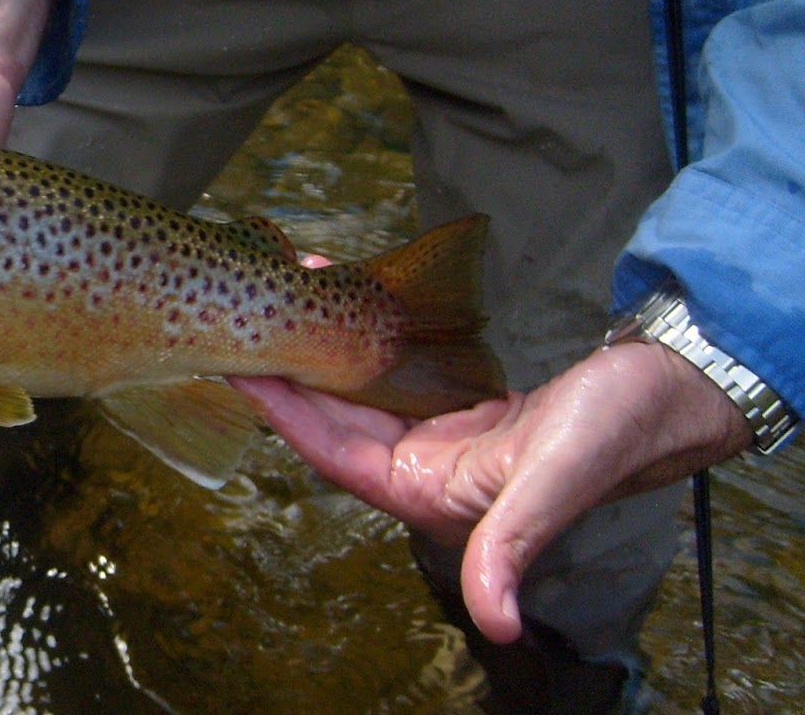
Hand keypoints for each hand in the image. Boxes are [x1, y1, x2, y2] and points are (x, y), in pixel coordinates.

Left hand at [231, 337, 753, 644]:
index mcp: (433, 495)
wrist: (673, 391)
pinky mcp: (459, 404)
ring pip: (360, 390)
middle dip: (291, 370)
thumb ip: (514, 546)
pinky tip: (349, 297)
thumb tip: (497, 623)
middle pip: (334, 419)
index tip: (241, 372)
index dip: (286, 415)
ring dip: (325, 346)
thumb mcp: (556, 480)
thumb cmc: (618, 430)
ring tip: (292, 291)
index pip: (334, 455)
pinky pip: (395, 371)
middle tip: (249, 316)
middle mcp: (426, 470)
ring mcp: (440, 436)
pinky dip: (367, 338)